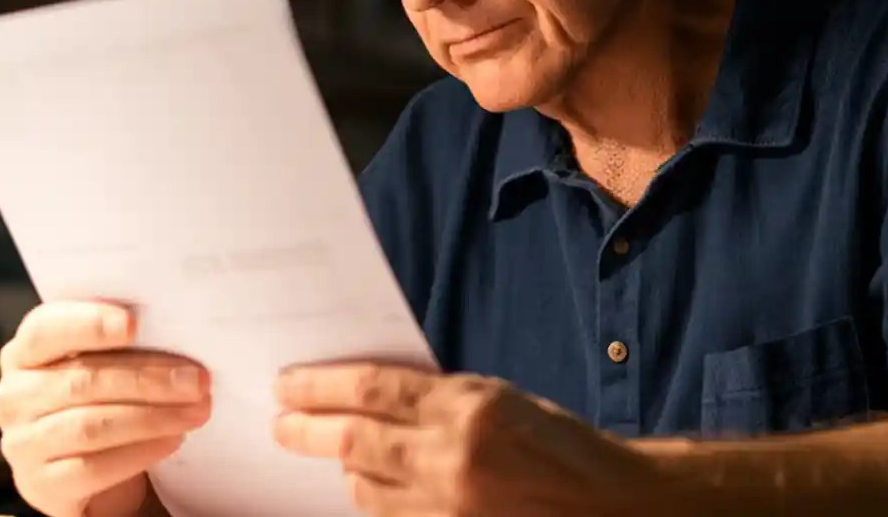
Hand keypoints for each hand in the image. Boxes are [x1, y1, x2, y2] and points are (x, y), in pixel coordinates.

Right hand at [0, 302, 212, 516]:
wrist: (98, 470)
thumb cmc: (108, 400)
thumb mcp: (109, 365)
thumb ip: (125, 344)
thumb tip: (179, 331)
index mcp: (25, 353)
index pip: (45, 329)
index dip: (88, 323)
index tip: (133, 324)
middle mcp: (13, 396)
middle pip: (82, 381)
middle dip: (148, 379)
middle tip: (197, 380)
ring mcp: (22, 444)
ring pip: (90, 425)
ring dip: (153, 417)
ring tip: (197, 410)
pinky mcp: (40, 485)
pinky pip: (92, 468)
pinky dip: (140, 451)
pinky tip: (173, 440)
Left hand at [272, 364, 663, 515]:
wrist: (607, 503)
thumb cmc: (556, 442)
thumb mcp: (498, 398)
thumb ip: (437, 400)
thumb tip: (370, 398)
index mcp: (467, 406)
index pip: (372, 388)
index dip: (320, 385)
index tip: (288, 383)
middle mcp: (453, 456)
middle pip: (353, 440)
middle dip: (306, 430)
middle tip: (280, 423)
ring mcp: (450, 506)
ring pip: (365, 488)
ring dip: (344, 470)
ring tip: (332, 454)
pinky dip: (376, 501)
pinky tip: (373, 488)